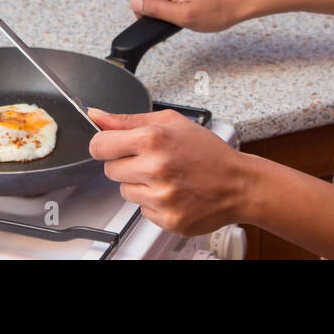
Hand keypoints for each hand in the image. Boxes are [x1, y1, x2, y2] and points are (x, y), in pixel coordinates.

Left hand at [87, 106, 253, 236]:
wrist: (238, 184)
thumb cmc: (208, 151)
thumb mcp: (171, 123)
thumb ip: (128, 120)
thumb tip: (96, 114)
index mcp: (153, 140)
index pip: (100, 145)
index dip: (105, 145)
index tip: (113, 146)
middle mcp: (155, 169)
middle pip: (110, 170)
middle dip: (126, 164)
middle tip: (152, 161)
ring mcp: (161, 197)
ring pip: (124, 191)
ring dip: (139, 184)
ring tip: (166, 177)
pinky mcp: (167, 219)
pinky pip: (142, 210)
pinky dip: (154, 202)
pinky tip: (173, 192)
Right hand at [130, 0, 254, 32]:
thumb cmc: (219, 9)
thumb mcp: (184, 16)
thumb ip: (156, 10)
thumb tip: (135, 3)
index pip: (144, 4)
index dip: (156, 19)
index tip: (173, 22)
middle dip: (167, 12)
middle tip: (188, 17)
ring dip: (176, 7)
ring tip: (196, 10)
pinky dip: (183, 0)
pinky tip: (199, 4)